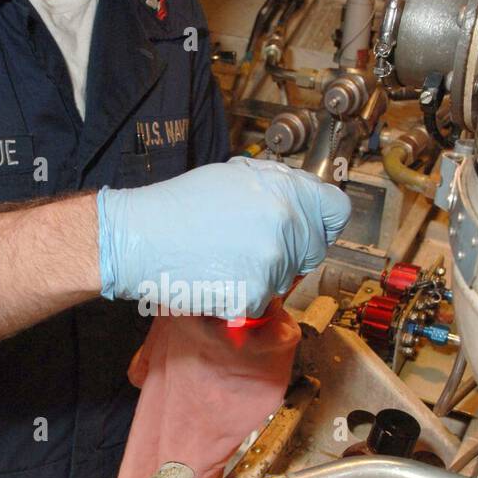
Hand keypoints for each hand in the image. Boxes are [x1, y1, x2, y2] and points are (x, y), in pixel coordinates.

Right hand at [97, 157, 350, 318]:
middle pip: (312, 250)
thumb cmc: (180, 208)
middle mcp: (285, 226)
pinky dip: (243, 296)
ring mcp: (272, 263)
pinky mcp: (255, 294)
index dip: (324, 219)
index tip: (314, 226)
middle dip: (289, 251)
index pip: (335, 210)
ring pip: (286, 278)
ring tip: (226, 257)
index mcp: (284, 192)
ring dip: (263, 275)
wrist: (142, 239)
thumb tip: (303, 198)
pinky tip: (219, 277)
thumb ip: (277, 188)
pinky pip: (262, 301)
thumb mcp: (235, 177)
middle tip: (249, 245)